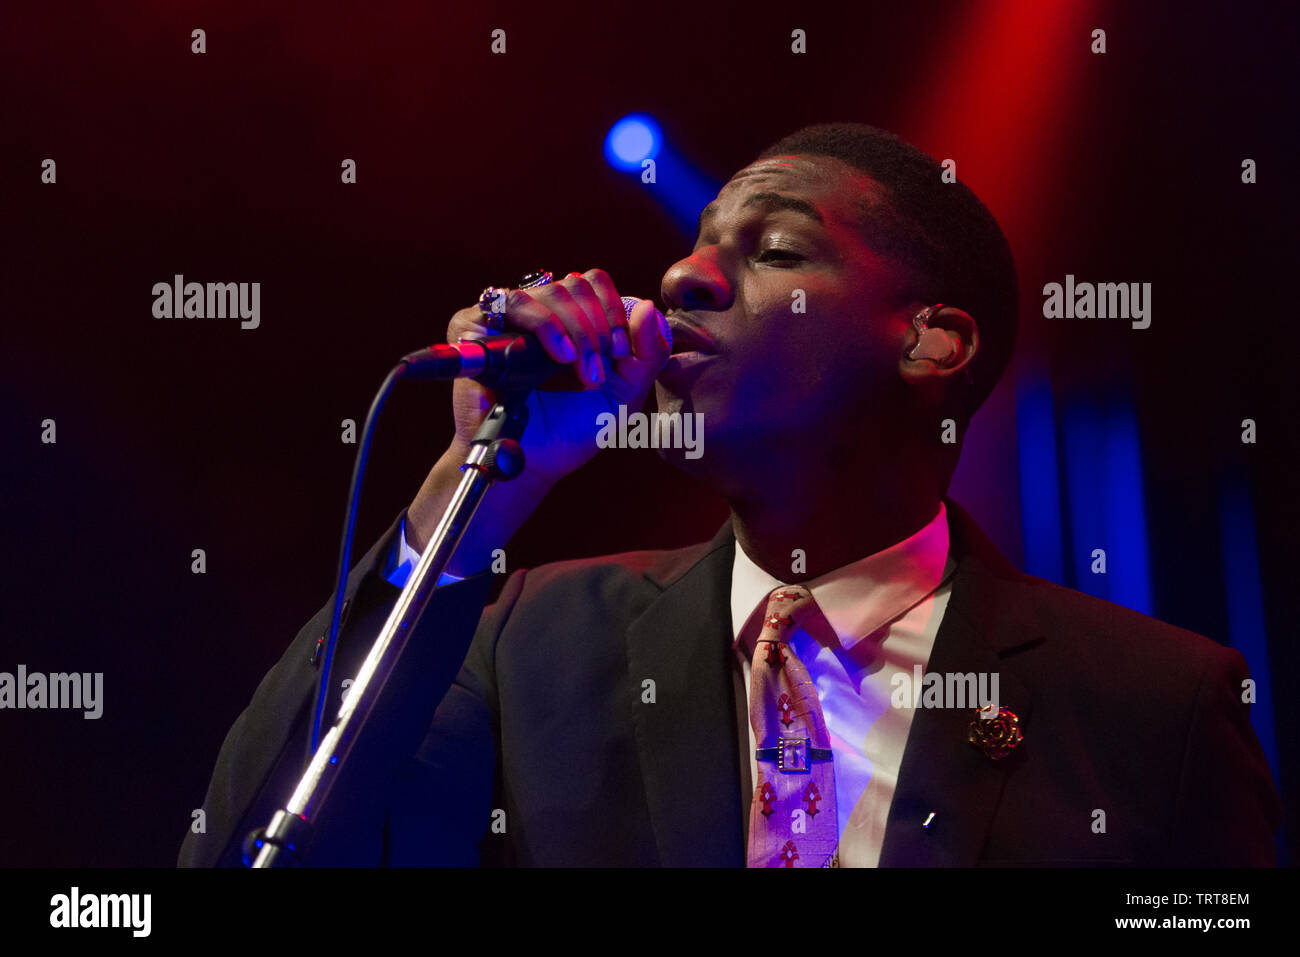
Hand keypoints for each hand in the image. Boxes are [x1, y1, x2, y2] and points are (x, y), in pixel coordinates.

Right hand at [446, 268, 670, 485]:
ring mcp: (504, 317)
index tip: (620, 355)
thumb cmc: (568, 433)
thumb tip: (649, 306)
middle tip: (597, 373)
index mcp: (566, 320)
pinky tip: (560, 357)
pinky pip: (516, 302)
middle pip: (578, 284)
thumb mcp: (623, 393)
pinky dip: (547, 326)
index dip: (614, 310)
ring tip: (581, 372)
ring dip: (579, 331)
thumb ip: (648, 354)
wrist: (527, 465)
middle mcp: (534, 312)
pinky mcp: (474, 325)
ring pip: (554, 291)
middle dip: (599, 328)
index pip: (594, 284)